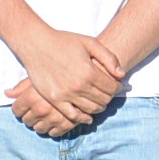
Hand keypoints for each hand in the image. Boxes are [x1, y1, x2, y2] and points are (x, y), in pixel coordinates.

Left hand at [7, 78, 78, 136]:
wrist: (85, 75)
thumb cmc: (59, 72)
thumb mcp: (38, 75)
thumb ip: (22, 86)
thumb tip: (7, 93)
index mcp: (31, 97)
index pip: (16, 110)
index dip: (18, 108)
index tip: (22, 106)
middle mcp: (41, 109)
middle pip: (26, 121)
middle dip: (28, 116)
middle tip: (33, 110)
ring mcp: (54, 118)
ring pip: (39, 129)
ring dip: (39, 123)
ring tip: (43, 115)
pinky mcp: (67, 124)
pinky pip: (54, 133)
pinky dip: (52, 128)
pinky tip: (54, 120)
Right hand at [12, 28, 126, 126]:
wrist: (37, 44)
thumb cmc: (63, 41)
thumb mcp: (89, 43)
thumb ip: (108, 58)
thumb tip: (121, 75)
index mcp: (89, 71)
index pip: (112, 87)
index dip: (117, 87)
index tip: (116, 85)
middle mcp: (79, 85)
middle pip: (103, 100)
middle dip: (109, 97)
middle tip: (108, 93)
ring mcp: (66, 94)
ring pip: (91, 109)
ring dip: (99, 108)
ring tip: (99, 102)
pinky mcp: (54, 99)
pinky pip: (72, 115)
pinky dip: (82, 118)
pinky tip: (87, 117)